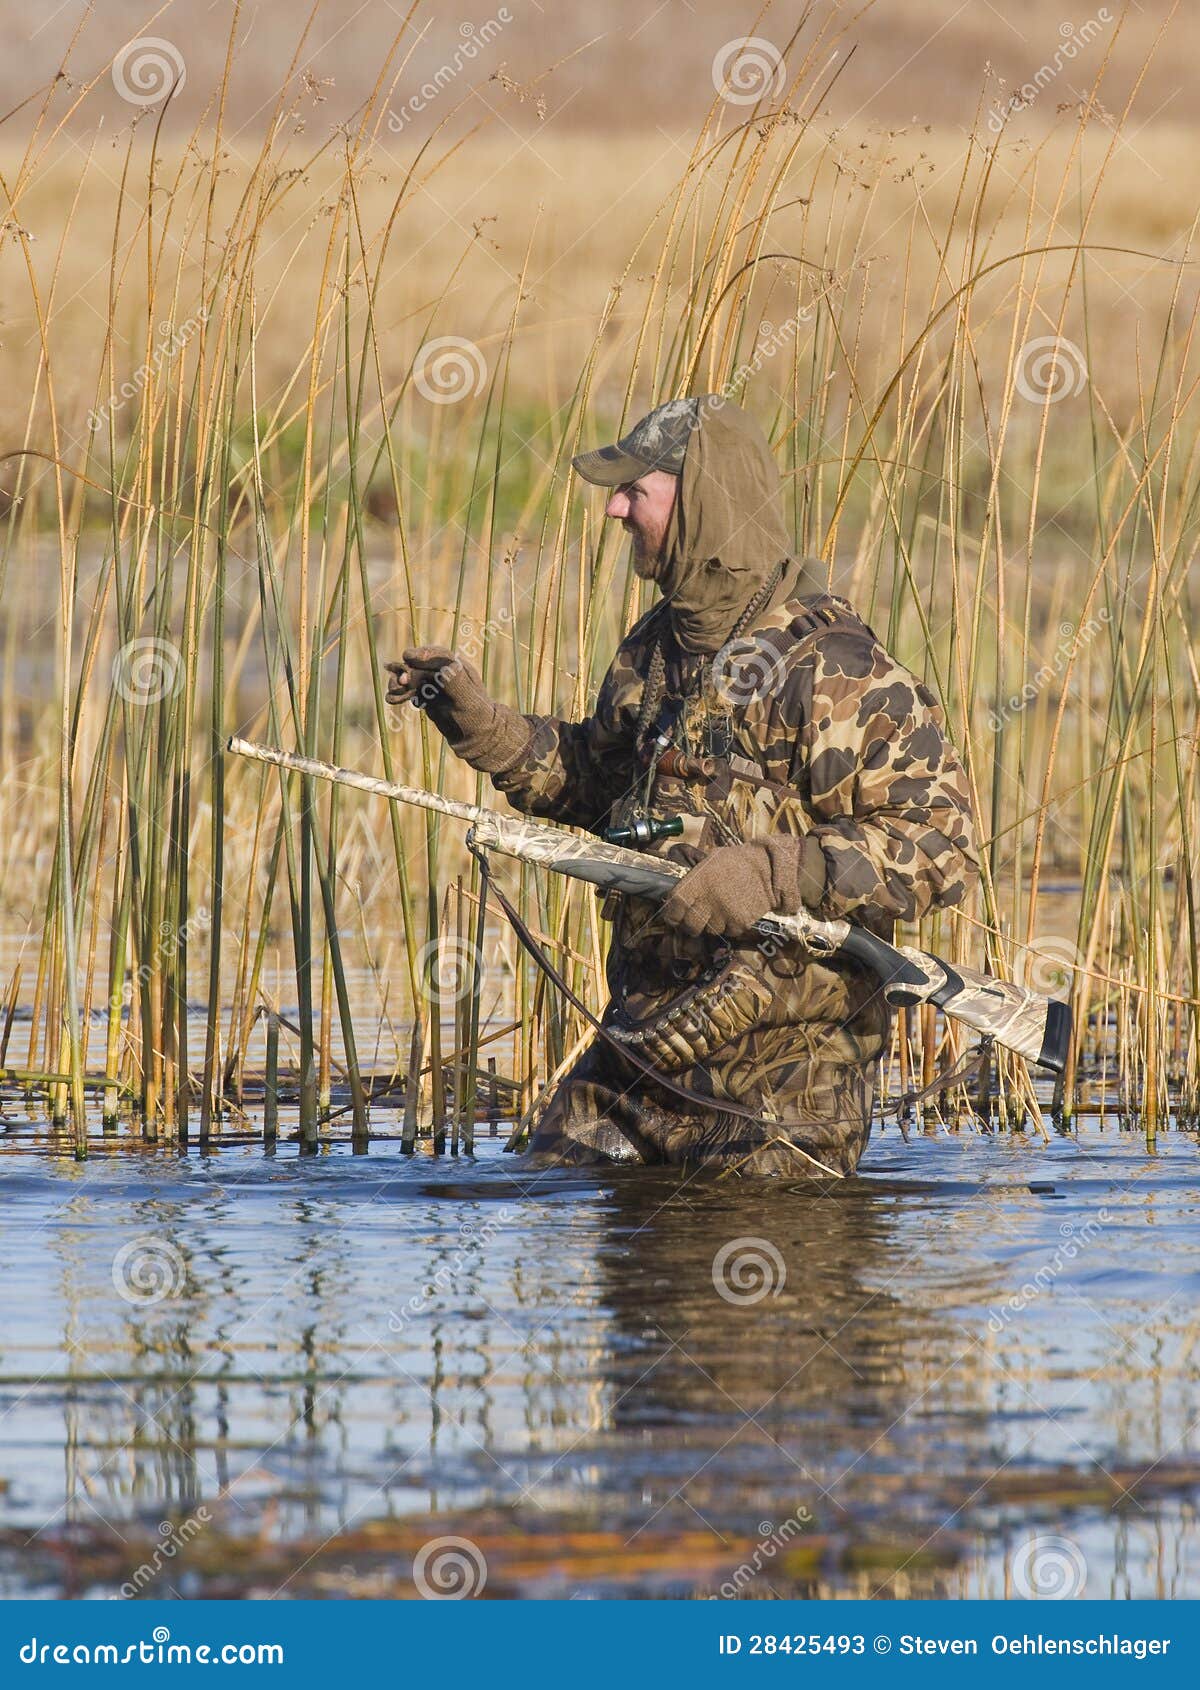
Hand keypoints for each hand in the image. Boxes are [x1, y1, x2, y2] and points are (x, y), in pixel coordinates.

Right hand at [384, 647, 489, 739]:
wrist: (475, 737)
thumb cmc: (477, 717)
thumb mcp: (468, 700)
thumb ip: (455, 683)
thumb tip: (442, 668)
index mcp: (457, 667)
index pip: (438, 655)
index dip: (422, 654)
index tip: (407, 656)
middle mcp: (444, 673)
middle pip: (420, 665)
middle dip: (407, 671)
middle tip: (399, 682)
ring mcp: (433, 684)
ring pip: (411, 678)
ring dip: (399, 682)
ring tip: (392, 693)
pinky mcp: (426, 696)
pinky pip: (409, 692)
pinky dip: (400, 694)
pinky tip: (392, 699)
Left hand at [659, 837, 825, 937]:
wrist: (769, 866)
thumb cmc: (737, 861)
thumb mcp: (711, 861)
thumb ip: (694, 879)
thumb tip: (679, 895)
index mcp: (697, 882)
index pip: (674, 908)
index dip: (673, 916)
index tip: (675, 917)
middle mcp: (707, 900)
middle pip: (690, 926)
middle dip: (692, 925)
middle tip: (698, 919)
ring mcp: (723, 913)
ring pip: (710, 930)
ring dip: (713, 925)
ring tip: (721, 912)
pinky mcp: (739, 922)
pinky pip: (729, 932)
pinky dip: (731, 926)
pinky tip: (736, 913)